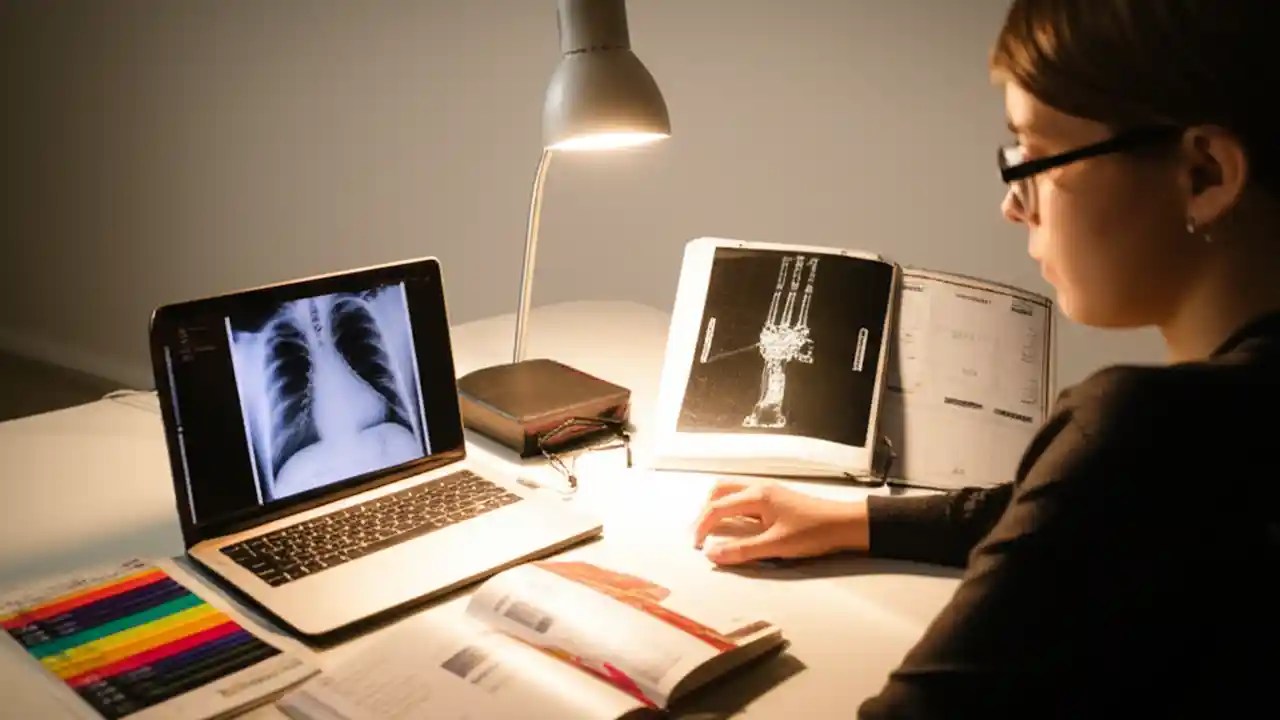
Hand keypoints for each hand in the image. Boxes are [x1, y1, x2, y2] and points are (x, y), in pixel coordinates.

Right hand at [692, 479, 869, 565]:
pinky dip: (730, 506)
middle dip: (704, 511)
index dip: (702, 526)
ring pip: (731, 490)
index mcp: (756, 496)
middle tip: (699, 533)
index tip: (696, 546)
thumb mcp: (776, 546)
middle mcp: (758, 487)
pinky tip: (735, 523)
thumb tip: (712, 555)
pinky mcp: (775, 497)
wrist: (843, 524)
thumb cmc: (811, 533)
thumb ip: (742, 550)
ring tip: (712, 528)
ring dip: (717, 506)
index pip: (717, 507)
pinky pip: (743, 495)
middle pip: (719, 490)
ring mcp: (767, 490)